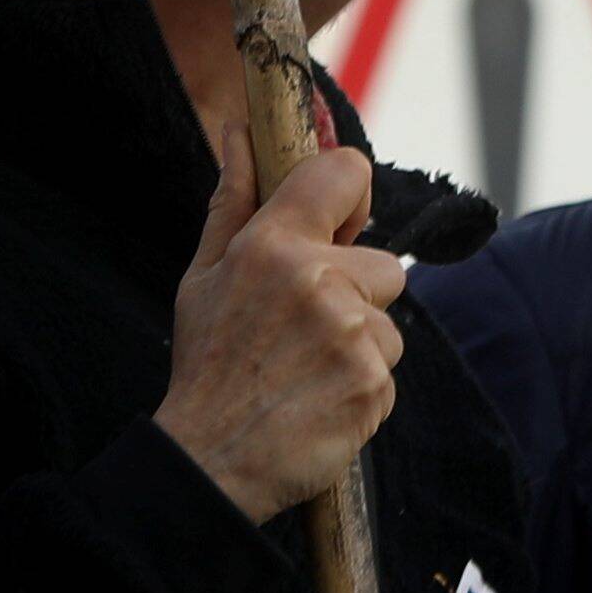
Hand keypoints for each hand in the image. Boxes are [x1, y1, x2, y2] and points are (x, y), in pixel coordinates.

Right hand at [154, 133, 407, 527]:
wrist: (209, 462)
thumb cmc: (207, 363)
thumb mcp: (204, 274)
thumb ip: (233, 198)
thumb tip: (240, 130)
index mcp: (274, 242)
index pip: (346, 172)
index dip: (351, 195)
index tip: (338, 224)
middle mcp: (318, 280)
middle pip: (384, 262)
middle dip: (355, 293)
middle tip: (302, 328)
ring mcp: (350, 336)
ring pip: (387, 323)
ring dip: (358, 346)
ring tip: (304, 372)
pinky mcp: (372, 386)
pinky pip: (386, 373)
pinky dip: (360, 388)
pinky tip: (316, 402)